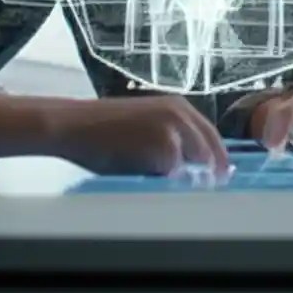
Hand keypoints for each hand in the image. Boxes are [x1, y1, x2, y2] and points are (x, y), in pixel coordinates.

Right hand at [0, 93, 230, 176]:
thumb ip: (171, 138)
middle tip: (207, 187)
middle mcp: (181, 113)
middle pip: (212, 151)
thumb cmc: (102, 129)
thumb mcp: (144, 123)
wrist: (73, 125)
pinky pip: (176, 173)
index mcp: (177, 106)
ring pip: (196, 164)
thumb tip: (193, 165)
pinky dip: (167, 180)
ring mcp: (175, 129)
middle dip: (211, 171)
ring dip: (188, 177)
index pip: (211, 135)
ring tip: (168, 182)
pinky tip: (149, 177)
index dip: (217, 157)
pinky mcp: (165, 146)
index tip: (219, 175)